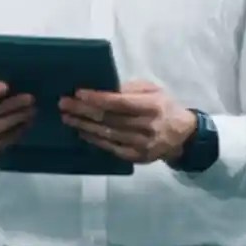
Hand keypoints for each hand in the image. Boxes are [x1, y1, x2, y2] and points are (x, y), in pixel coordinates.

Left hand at [59, 80, 197, 164]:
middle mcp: (146, 127)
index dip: (97, 98)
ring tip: (67, 117)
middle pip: (108, 118)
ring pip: (106, 134)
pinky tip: (81, 131)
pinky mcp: (136, 157)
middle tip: (63, 104)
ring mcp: (141, 145)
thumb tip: (103, 88)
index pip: (119, 102)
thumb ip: (130, 89)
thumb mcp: (153, 90)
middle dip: (83, 111)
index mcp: (152, 106)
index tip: (78, 93)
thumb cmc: (164, 106)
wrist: (182, 135)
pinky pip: (110, 147)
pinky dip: (94, 139)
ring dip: (83, 125)